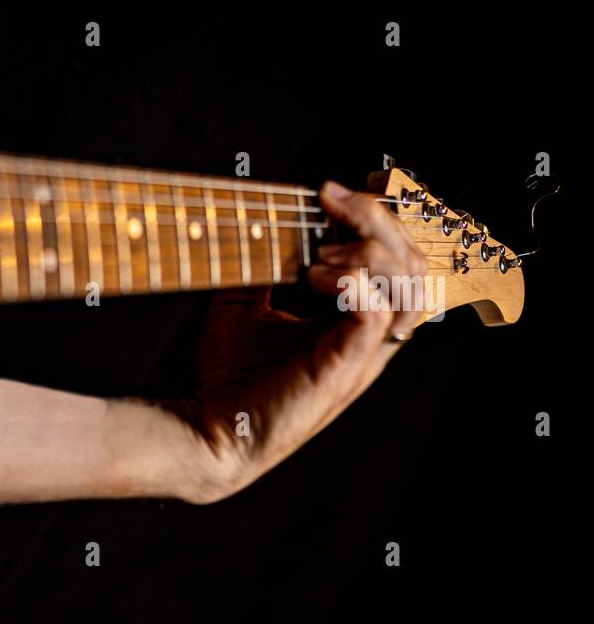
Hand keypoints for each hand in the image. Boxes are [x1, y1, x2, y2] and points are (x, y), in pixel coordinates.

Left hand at [166, 180, 429, 502]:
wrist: (207, 430)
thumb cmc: (229, 379)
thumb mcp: (245, 306)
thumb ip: (264, 267)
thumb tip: (259, 223)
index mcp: (355, 322)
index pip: (398, 258)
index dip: (376, 217)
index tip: (332, 193)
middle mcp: (368, 337)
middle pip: (415, 262)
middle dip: (377, 219)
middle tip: (331, 202)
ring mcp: (361, 354)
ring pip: (410, 284)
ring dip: (368, 251)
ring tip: (319, 255)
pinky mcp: (344, 367)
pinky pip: (379, 314)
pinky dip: (355, 282)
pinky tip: (316, 276)